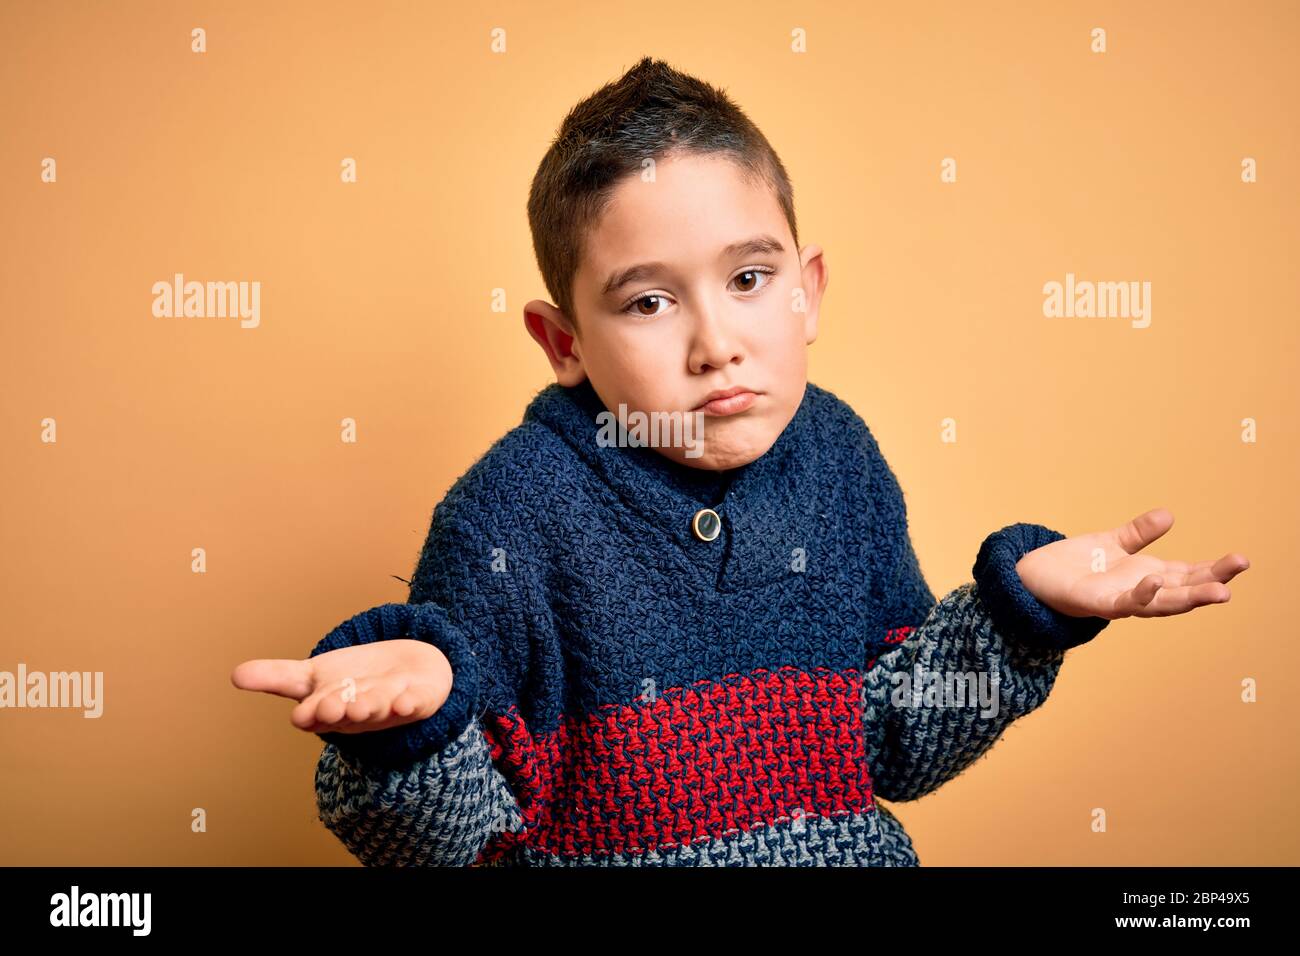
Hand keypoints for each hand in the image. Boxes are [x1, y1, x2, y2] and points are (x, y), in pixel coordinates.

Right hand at [231, 639, 452, 733]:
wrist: (406, 672)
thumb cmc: (353, 680)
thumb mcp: (313, 676)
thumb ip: (277, 677)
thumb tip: (233, 675)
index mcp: (331, 710)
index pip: (317, 714)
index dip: (311, 713)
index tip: (302, 715)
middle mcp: (360, 713)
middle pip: (348, 713)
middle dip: (340, 711)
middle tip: (332, 709)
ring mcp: (392, 708)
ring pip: (381, 709)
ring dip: (373, 708)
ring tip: (366, 705)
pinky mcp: (420, 699)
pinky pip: (417, 703)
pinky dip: (412, 702)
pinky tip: (407, 701)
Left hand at [1014, 507, 1249, 619]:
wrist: (1034, 577)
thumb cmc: (1075, 564)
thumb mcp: (1112, 542)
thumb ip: (1138, 533)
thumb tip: (1169, 515)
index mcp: (1147, 576)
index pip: (1188, 574)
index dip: (1214, 570)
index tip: (1242, 560)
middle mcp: (1139, 592)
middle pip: (1183, 590)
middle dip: (1213, 583)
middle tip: (1241, 569)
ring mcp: (1120, 601)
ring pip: (1162, 604)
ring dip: (1190, 598)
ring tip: (1220, 592)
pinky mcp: (1097, 605)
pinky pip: (1124, 603)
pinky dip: (1142, 594)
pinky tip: (1156, 581)